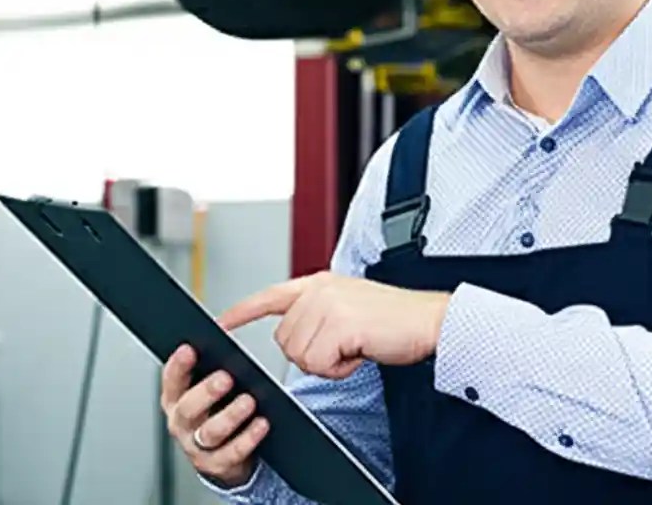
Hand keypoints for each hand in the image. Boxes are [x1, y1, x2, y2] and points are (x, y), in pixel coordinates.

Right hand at [161, 344, 269, 488]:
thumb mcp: (207, 391)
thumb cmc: (216, 413)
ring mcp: (196, 446)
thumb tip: (226, 347)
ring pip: (210, 432)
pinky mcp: (216, 465)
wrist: (223, 456)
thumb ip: (211, 371)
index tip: (190, 349)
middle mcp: (182, 423)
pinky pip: (232, 453)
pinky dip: (248, 438)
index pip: (171, 380)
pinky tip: (261, 424)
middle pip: (188, 408)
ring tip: (249, 401)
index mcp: (176, 399)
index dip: (178, 365)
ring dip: (230, 416)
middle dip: (206, 391)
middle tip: (225, 377)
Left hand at [217, 272, 450, 379]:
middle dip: (313, 354)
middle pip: (285, 341)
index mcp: (319, 283)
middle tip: (347, 346)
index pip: (271, 296)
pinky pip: (319, 364)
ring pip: (300, 356)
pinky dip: (339, 369)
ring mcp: (326, 306)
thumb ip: (321, 315)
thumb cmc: (395, 321)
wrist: (430, 320)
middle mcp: (318, 290)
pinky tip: (360, 353)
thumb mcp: (350, 307)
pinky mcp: (337, 325)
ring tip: (356, 347)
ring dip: (328, 363)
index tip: (221, 322)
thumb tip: (301, 340)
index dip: (244, 311)